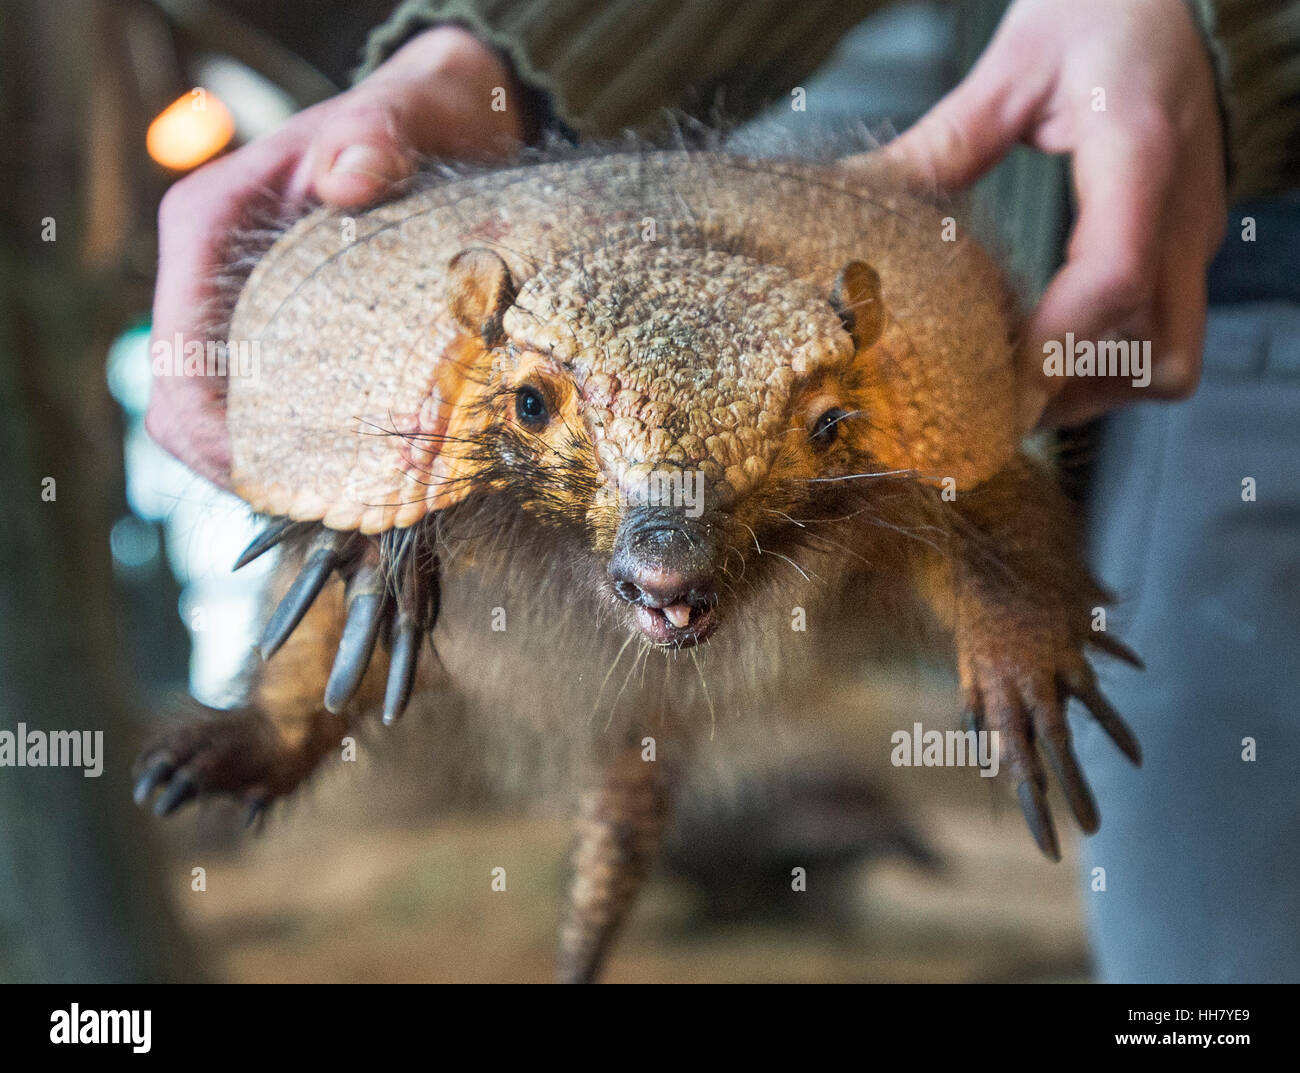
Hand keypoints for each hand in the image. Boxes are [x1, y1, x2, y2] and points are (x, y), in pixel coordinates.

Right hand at [145, 26, 526, 485]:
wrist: (442, 121)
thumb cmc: (411, 116)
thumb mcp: (401, 113)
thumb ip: (374, 137)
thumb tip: (348, 177)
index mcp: (209, 227)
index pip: (174, 359)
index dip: (209, 436)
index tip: (272, 479)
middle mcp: (213, 277)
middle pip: (187, 408)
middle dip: (242, 467)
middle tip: (321, 510)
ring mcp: (248, 310)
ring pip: (229, 420)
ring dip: (275, 468)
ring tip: (346, 504)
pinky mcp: (290, 334)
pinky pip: (277, 410)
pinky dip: (307, 449)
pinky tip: (362, 473)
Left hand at [872, 0, 1226, 428]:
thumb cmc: (1103, 15)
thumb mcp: (1015, 66)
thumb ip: (944, 142)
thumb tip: (856, 194)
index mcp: (1138, 155)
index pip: (1114, 275)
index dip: (1053, 343)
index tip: (994, 381)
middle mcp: (1181, 212)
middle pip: (1156, 353)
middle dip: (1074, 389)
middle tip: (994, 393)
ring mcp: (1192, 238)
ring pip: (1168, 362)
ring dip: (1092, 388)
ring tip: (1016, 377)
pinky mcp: (1187, 250)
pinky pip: (1166, 341)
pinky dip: (1110, 366)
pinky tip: (1049, 346)